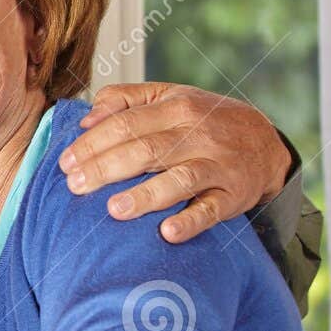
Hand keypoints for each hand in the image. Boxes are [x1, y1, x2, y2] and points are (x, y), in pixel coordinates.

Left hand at [58, 82, 292, 243]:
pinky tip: (167, 233)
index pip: (126, 124)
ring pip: (179, 179)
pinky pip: (211, 210)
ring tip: (114, 209)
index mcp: (176, 108)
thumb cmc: (203, 120)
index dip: (93, 143)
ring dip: (145, 195)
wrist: (265, 141)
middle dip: (106, 168)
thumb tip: (88, 117)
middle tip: (74, 186)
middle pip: (145, 150)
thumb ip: (127, 100)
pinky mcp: (232, 195)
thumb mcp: (170, 97)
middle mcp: (196, 134)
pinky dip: (191, 221)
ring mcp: (216, 165)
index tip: (65, 162)